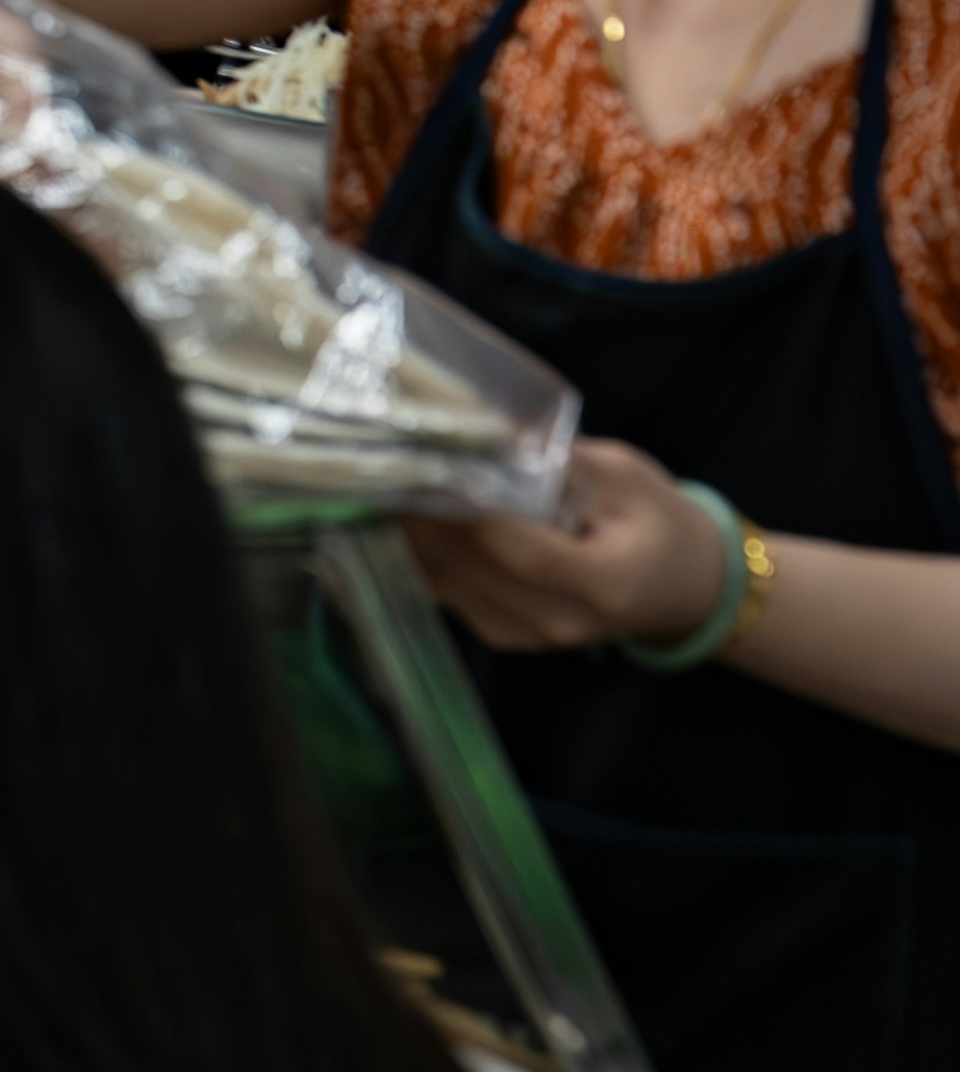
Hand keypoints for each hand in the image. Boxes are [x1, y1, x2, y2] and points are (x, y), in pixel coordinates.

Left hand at [410, 439, 737, 655]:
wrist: (685, 589)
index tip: (425, 466)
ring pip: (450, 584)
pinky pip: (451, 595)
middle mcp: (562, 619)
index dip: (467, 512)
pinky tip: (408, 517)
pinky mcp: (509, 636)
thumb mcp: (628, 477)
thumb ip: (565, 463)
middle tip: (386, 464)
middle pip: (473, 569)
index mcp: (605, 582)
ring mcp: (532, 636)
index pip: (521, 550)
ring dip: (414, 536)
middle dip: (425, 516)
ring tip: (386, 483)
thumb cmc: (660, 524)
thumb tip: (497, 434)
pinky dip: (425, 556)